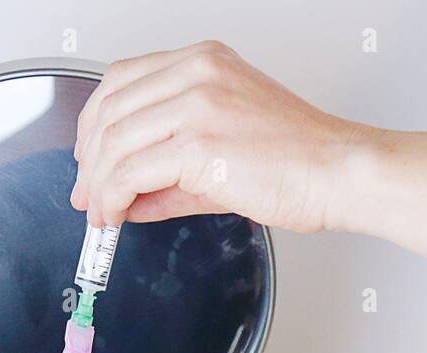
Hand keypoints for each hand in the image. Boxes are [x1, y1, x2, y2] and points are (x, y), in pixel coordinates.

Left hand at [70, 41, 364, 232]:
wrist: (340, 172)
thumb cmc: (300, 160)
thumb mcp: (223, 151)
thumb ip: (170, 171)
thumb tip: (128, 197)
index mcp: (204, 63)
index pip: (122, 80)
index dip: (95, 123)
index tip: (90, 158)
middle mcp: (197, 73)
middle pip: (110, 109)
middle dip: (89, 159)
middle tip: (86, 194)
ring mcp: (196, 103)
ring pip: (115, 142)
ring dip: (98, 185)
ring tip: (101, 214)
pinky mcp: (199, 143)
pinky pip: (131, 171)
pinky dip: (112, 198)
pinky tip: (116, 215)